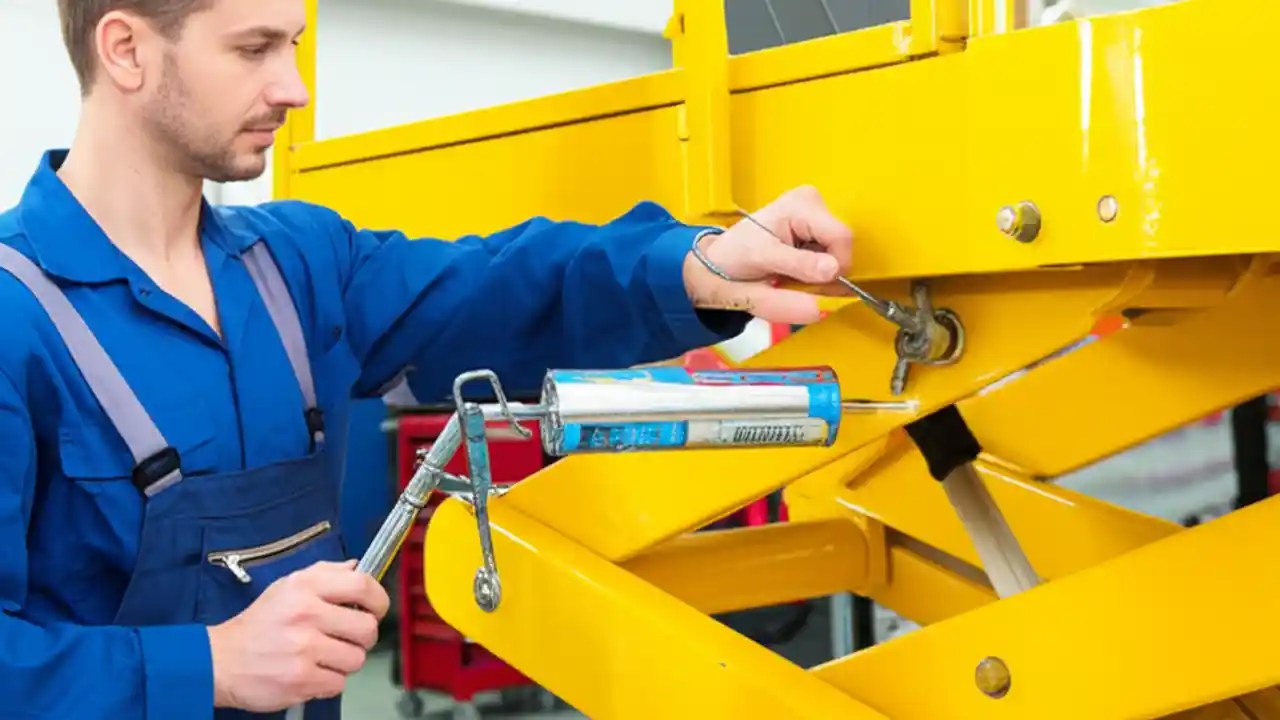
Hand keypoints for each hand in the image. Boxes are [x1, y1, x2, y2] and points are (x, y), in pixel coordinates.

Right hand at [207, 560, 389, 711]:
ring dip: (345, 661)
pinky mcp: (301, 679)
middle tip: (347, 637)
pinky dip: (329, 681)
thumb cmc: (260, 624)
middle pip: (367, 628)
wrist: (221, 660)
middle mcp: (306, 614)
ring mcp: (304, 649)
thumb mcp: (287, 586)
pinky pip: (339, 683)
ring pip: (356, 659)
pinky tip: (311, 672)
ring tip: (324, 656)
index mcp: (305, 587)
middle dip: (363, 636)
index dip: (379, 599)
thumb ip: (325, 573)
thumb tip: (357, 567)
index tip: (376, 608)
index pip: (362, 585)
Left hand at [682, 185, 853, 323]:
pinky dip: (817, 268)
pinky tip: (796, 267)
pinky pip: (830, 255)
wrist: (721, 261)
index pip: (841, 237)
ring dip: (821, 270)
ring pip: (838, 252)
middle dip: (827, 269)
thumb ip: (798, 267)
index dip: (836, 266)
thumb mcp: (764, 261)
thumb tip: (832, 273)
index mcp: (801, 204)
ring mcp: (815, 214)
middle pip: (843, 244)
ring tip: (792, 272)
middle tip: (798, 280)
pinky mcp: (815, 228)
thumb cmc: (736, 256)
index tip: (815, 284)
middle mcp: (813, 202)